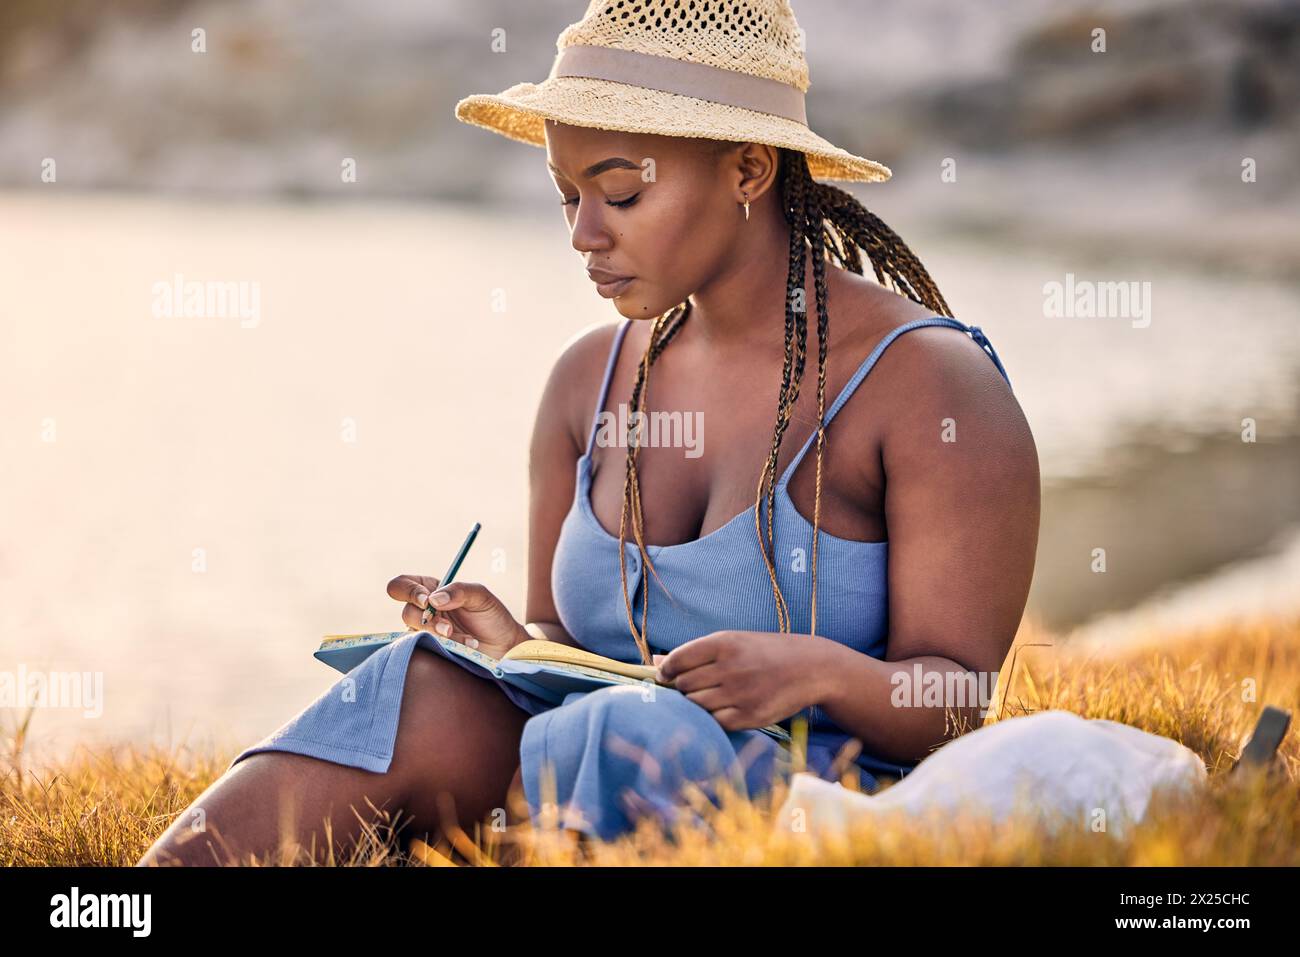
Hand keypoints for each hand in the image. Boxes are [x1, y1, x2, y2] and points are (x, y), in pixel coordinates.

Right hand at [386, 575, 528, 659]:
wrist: (504, 645)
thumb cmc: (491, 616)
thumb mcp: (480, 595)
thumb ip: (458, 591)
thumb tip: (433, 600)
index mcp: (431, 589)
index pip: (402, 584)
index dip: (408, 591)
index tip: (427, 601)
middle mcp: (424, 610)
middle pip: (406, 612)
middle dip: (428, 621)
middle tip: (447, 627)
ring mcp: (426, 631)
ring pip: (416, 633)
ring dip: (440, 635)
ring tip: (466, 638)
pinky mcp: (431, 649)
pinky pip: (428, 648)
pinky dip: (449, 646)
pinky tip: (468, 644)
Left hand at [655, 630, 829, 731]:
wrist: (811, 668)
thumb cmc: (764, 652)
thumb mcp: (733, 642)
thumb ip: (694, 652)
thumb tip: (655, 662)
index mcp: (724, 643)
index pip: (678, 660)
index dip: (665, 670)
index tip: (664, 675)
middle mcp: (731, 668)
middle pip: (684, 685)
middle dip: (681, 688)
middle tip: (692, 686)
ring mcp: (740, 694)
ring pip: (696, 705)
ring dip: (695, 703)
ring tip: (710, 696)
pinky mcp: (750, 716)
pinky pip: (715, 721)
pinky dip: (713, 717)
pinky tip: (723, 708)